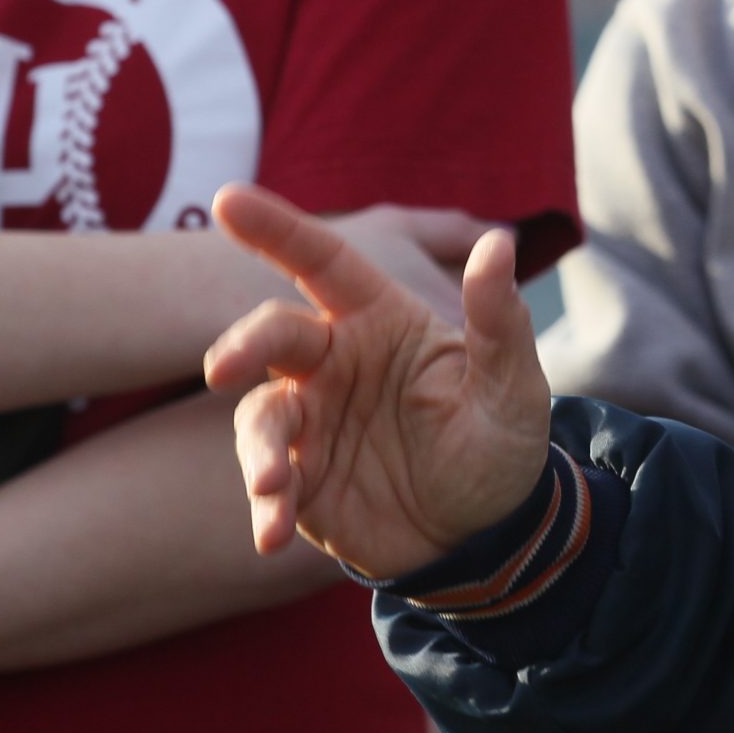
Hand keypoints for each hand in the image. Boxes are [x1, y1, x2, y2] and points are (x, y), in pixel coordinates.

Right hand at [201, 183, 548, 578]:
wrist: (488, 531)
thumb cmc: (501, 439)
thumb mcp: (511, 383)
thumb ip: (498, 318)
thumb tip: (500, 241)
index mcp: (383, 319)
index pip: (325, 262)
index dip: (277, 229)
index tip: (226, 199)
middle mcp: (337, 361)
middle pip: (273, 333)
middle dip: (242, 345)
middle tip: (222, 370)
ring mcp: (313, 419)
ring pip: (261, 414)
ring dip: (260, 448)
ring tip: (274, 484)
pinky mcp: (301, 478)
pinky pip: (267, 482)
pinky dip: (264, 505)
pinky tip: (272, 533)